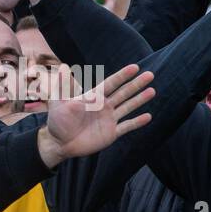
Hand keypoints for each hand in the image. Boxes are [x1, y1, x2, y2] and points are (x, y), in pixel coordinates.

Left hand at [38, 63, 154, 164]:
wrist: (59, 144)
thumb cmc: (57, 122)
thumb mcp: (59, 103)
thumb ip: (63, 87)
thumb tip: (62, 67)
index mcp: (94, 98)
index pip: (111, 84)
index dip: (122, 76)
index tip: (135, 67)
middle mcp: (104, 106)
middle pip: (123, 93)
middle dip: (136, 84)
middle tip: (150, 75)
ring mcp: (109, 120)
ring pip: (127, 107)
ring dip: (139, 100)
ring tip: (152, 91)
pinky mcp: (111, 133)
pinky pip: (126, 126)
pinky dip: (137, 122)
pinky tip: (148, 116)